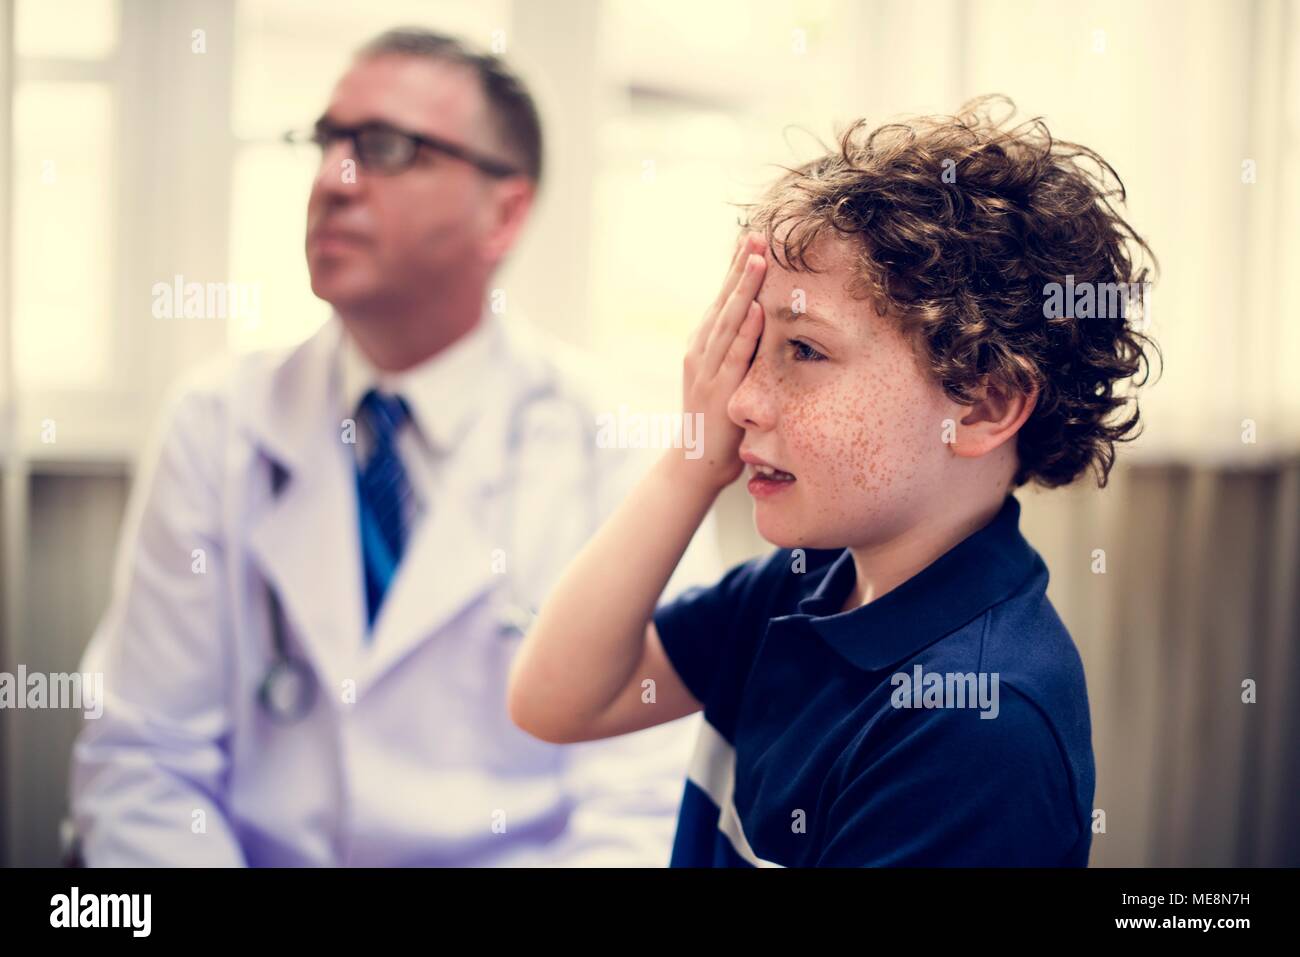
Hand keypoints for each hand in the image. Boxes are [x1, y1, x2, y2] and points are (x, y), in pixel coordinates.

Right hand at [678, 231, 766, 491]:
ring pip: (727, 321)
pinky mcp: (719, 390)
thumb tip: (763, 319)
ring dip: (743, 289)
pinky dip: (744, 333)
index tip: (753, 238)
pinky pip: (734, 357)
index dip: (737, 268)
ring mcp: (707, 369)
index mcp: (704, 343)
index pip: (723, 298)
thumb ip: (739, 349)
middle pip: (723, 300)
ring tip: (757, 259)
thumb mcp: (726, 375)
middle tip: (758, 235)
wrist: (694, 461)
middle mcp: (702, 350)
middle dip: (741, 266)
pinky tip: (756, 311)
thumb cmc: (717, 419)